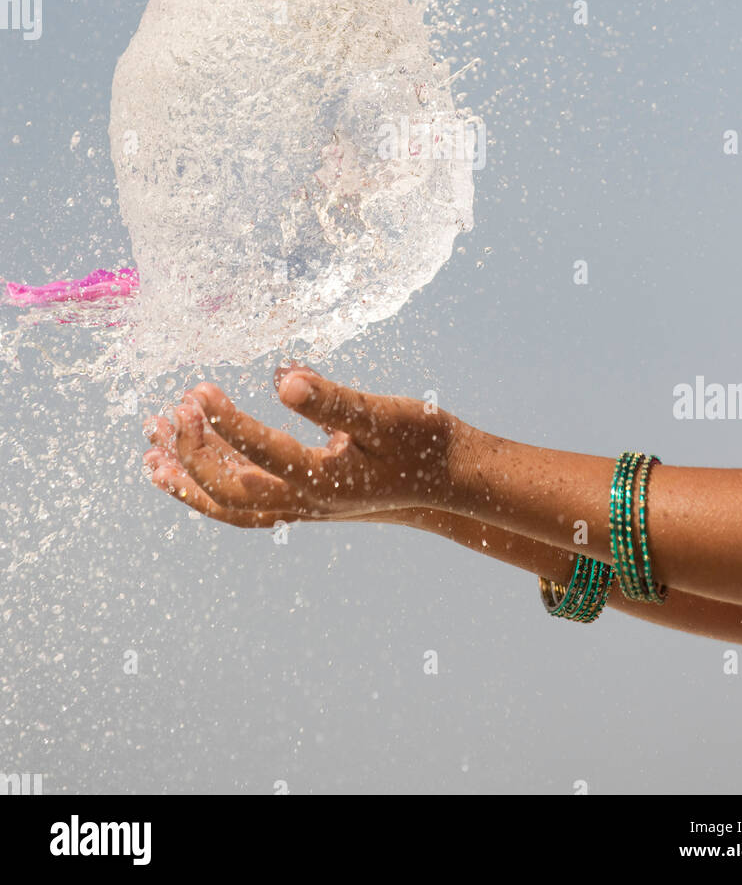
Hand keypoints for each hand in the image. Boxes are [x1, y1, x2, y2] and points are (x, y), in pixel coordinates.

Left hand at [143, 363, 469, 522]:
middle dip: (196, 452)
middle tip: (172, 408)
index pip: (263, 456)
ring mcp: (300, 507)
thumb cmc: (419, 439)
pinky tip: (182, 462)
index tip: (198, 391)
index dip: (227, 424)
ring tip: (150, 446)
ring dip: (188, 477)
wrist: (447, 478)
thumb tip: (283, 378)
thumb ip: (332, 399)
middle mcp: (306, 503)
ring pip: (230, 504)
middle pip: (234, 491)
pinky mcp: (299, 499)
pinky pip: (241, 502)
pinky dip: (206, 486)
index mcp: (326, 481)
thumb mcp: (382, 413)